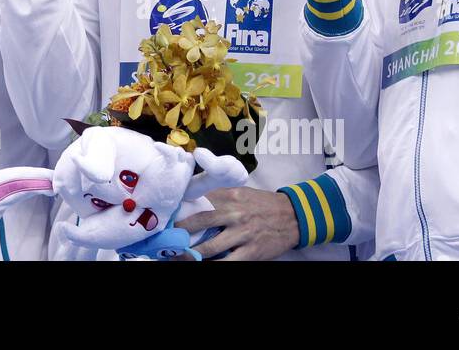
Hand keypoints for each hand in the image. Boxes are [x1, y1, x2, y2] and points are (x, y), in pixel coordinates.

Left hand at [176, 187, 299, 260]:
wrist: (293, 216)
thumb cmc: (261, 204)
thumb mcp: (240, 193)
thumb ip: (218, 196)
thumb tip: (190, 202)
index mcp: (229, 195)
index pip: (198, 201)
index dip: (180, 211)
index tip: (165, 218)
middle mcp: (234, 213)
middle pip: (199, 223)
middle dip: (179, 232)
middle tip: (165, 239)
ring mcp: (243, 233)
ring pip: (209, 247)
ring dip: (190, 254)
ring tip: (176, 257)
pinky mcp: (252, 251)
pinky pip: (228, 262)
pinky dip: (213, 265)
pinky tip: (202, 265)